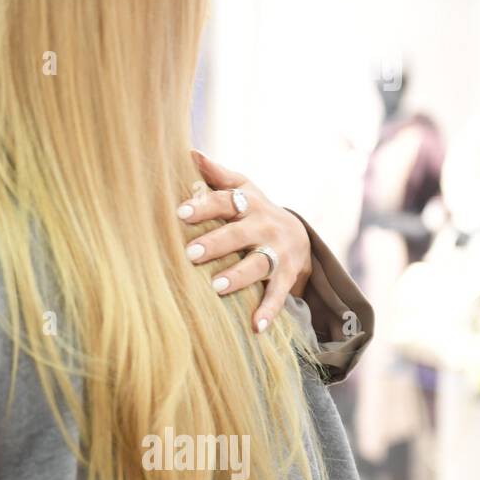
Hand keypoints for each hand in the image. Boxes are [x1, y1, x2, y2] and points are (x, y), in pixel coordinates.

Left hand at [177, 149, 312, 333]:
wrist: (299, 236)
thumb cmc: (255, 211)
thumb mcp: (242, 189)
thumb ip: (216, 175)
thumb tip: (189, 152)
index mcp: (250, 204)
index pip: (226, 201)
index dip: (204, 206)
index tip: (180, 213)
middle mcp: (265, 226)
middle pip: (240, 234)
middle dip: (216, 243)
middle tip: (190, 253)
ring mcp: (278, 252)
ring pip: (259, 264)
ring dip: (239, 276)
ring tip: (217, 286)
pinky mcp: (288, 276)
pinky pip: (279, 294)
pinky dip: (269, 311)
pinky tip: (255, 327)